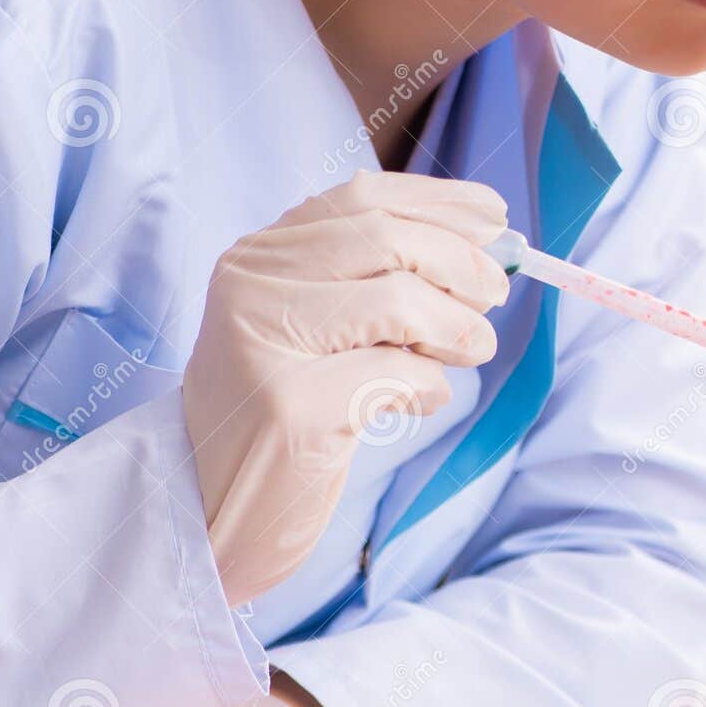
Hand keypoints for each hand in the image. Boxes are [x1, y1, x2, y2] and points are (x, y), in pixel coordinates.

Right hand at [183, 171, 508, 606]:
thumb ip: (377, 280)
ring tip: (470, 351)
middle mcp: (249, 285)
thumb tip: (483, 244)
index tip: (494, 217)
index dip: (440, 202)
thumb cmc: (280, 415)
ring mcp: (263, 341)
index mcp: (258, 256)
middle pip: (386, 238)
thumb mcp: (318, 329)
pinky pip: (397, 372)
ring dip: (456, 325)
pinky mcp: (289, 405)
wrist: (210, 509)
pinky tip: (421, 401)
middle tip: (495, 295)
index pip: (361, 198)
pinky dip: (430, 384)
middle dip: (462, 263)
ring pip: (399, 299)